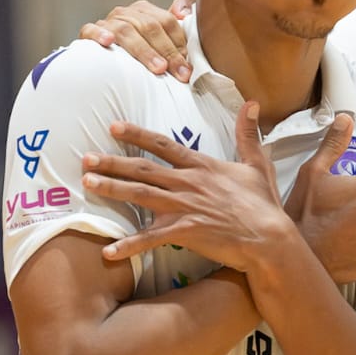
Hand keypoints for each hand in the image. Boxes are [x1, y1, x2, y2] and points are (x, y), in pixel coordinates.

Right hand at [79, 0, 196, 81]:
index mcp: (145, 11)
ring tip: (158, 67)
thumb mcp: (160, 40)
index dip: (179, 43)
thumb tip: (185, 12)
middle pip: (150, 26)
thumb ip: (176, 24)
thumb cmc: (137, 53)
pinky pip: (91, 30)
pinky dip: (99, 35)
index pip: (167, 22)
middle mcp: (126, 13)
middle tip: (178, 71)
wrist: (103, 66)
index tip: (187, 65)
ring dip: (144, 50)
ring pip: (126, 31)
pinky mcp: (88, 33)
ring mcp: (107, 23)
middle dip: (167, 51)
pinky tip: (108, 43)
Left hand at [81, 103, 291, 272]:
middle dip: (112, 162)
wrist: (269, 237)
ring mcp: (184, 207)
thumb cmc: (264, 203)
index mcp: (202, 166)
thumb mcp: (258, 163)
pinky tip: (107, 251)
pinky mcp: (184, 232)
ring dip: (112, 189)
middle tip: (85, 158)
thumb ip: (248, 134)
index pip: (163, 145)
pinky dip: (128, 246)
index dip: (137, 135)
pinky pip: (150, 239)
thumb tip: (252, 103)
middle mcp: (188, 183)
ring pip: (140, 195)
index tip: (114, 128)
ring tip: (87, 184)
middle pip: (143, 169)